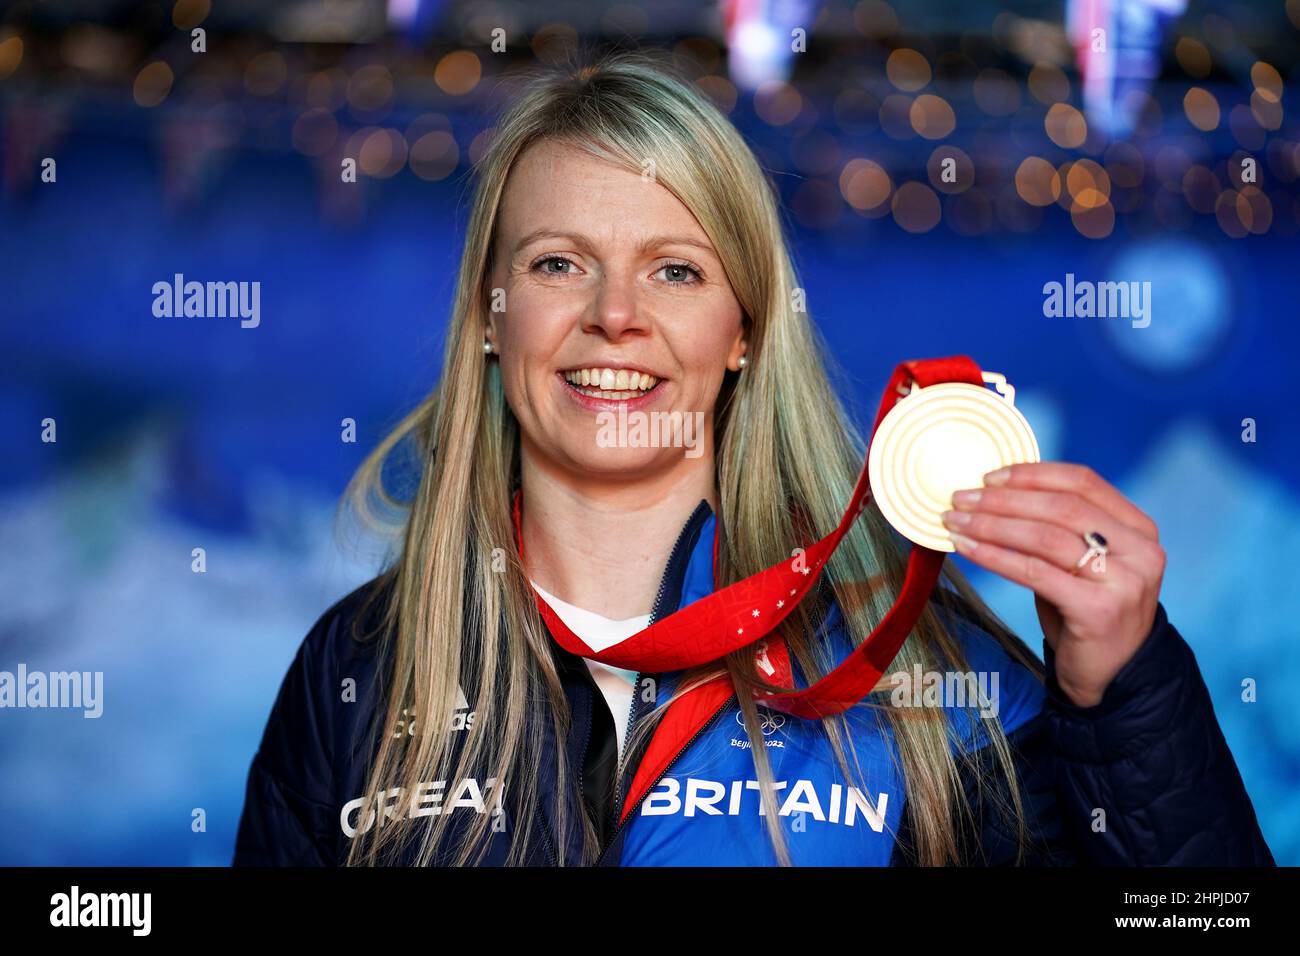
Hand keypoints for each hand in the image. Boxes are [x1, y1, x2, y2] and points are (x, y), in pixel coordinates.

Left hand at [940, 462, 1166, 707]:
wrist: (1112, 676)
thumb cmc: (1085, 611)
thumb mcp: (1080, 562)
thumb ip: (1056, 527)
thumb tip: (994, 493)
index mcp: (1139, 528)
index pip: (1083, 482)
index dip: (1033, 474)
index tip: (990, 476)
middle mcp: (1141, 550)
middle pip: (1061, 507)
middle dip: (1004, 499)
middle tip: (961, 497)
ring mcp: (1124, 581)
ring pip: (1045, 537)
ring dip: (992, 524)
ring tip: (956, 520)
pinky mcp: (1099, 610)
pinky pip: (1035, 572)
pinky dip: (995, 556)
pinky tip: (967, 548)